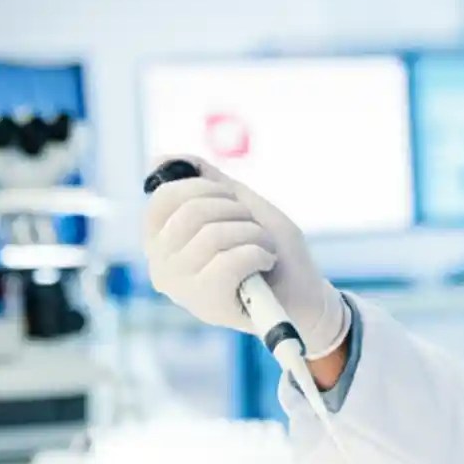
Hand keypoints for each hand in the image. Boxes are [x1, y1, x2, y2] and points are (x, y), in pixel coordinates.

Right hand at [143, 156, 350, 359]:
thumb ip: (206, 181)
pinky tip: (265, 265)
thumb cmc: (270, 249)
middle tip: (253, 229)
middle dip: (236, 211)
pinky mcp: (207, 304)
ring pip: (213, 235)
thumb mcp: (240, 206)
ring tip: (263, 249)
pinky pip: (230, 261)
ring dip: (253, 235)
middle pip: (191, 212)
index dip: (204, 188)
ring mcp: (182, 287)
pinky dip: (259, 254)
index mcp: (163, 240)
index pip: (163, 198)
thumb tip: (160, 159)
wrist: (303, 296)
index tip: (230, 201)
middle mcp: (162, 265)